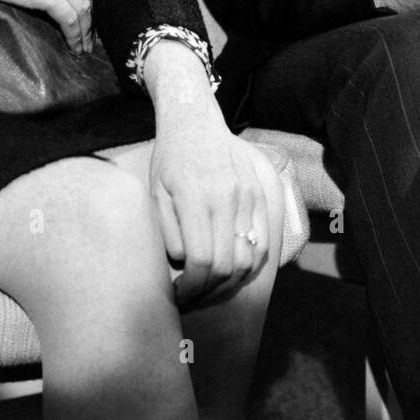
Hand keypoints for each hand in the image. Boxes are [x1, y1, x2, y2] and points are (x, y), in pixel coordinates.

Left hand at [149, 118, 272, 307]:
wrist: (196, 122)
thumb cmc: (170, 160)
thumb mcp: (156, 193)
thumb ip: (169, 232)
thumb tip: (183, 265)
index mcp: (196, 199)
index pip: (202, 261)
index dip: (190, 287)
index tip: (178, 294)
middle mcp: (227, 199)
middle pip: (227, 266)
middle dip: (207, 291)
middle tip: (191, 297)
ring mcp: (248, 197)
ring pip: (249, 259)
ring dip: (230, 283)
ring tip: (211, 288)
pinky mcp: (260, 195)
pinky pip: (263, 242)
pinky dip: (250, 265)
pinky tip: (232, 272)